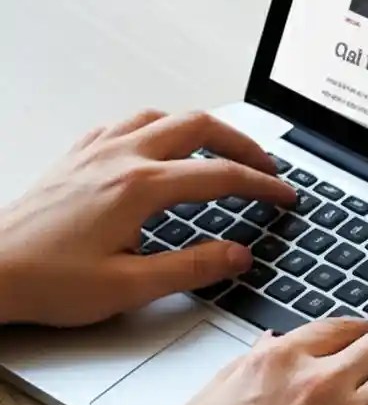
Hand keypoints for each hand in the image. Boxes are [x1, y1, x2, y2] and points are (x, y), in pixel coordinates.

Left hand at [0, 110, 295, 326]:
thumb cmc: (45, 281)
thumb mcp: (130, 288)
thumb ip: (192, 269)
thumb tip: (238, 256)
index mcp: (140, 188)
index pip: (220, 176)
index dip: (262, 185)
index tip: (283, 195)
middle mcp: (120, 159)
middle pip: (199, 127)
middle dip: (242, 144)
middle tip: (266, 166)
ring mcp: (95, 153)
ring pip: (162, 116)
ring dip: (201, 128)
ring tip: (222, 148)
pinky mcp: (76, 158)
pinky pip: (126, 124)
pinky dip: (157, 128)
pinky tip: (159, 145)